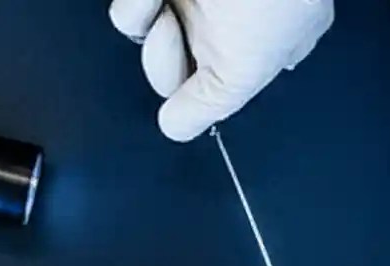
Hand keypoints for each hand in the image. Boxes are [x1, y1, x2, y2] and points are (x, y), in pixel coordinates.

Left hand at [108, 0, 334, 140]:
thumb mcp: (245, 69)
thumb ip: (208, 104)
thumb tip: (175, 128)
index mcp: (260, 44)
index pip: (212, 87)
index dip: (196, 88)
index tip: (199, 75)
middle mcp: (226, 17)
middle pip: (168, 63)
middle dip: (164, 54)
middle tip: (176, 29)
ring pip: (141, 32)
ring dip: (144, 25)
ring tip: (165, 4)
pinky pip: (128, 12)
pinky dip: (135, 7)